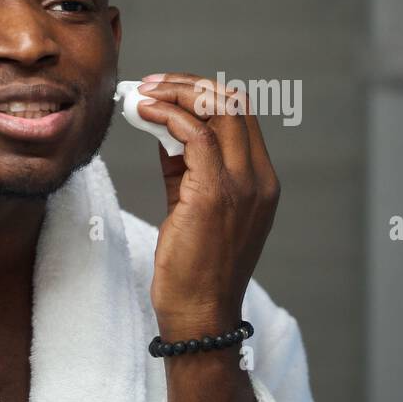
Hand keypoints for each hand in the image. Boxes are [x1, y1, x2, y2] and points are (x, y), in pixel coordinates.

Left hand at [131, 73, 279, 337]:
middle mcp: (260, 179)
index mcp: (262, 181)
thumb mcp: (195, 207)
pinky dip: (166, 114)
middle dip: (187, 85)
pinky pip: (193, 133)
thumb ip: (187, 166)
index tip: (166, 91)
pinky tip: (140, 112)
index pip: (242, 115)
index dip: (203, 94)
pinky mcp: (215, 193)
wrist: (199, 316)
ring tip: (140, 94)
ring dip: (174, 93)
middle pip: (233, 103)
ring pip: (217, 109)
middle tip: (149, 85)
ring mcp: (242, 185)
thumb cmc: (193, 269)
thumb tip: (163, 125)